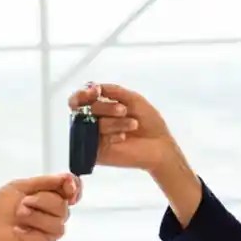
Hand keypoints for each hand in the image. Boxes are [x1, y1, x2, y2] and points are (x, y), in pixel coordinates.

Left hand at [0, 173, 78, 240]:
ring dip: (36, 218)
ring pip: (58, 226)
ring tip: (18, 216)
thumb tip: (68, 178)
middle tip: (22, 203)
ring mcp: (45, 232)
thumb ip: (45, 182)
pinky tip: (16, 231)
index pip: (72, 191)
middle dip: (43, 202)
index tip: (67, 186)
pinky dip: (30, 234)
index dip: (75, 188)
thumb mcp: (19, 186)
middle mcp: (50, 214)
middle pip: (64, 208)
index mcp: (47, 196)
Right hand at [67, 83, 195, 176]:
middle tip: (123, 110)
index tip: (96, 91)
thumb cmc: (148, 121)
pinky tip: (123, 137)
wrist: (160, 143)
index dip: (82, 94)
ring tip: (133, 124)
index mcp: (99, 107)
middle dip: (104, 107)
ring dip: (114, 122)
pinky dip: (111, 136)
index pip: (79, 99)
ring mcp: (93, 138)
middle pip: (83, 110)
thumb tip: (93, 86)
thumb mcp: (132, 99)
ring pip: (92, 124)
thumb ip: (113, 91)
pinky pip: (95, 141)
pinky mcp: (97, 154)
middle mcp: (93, 122)